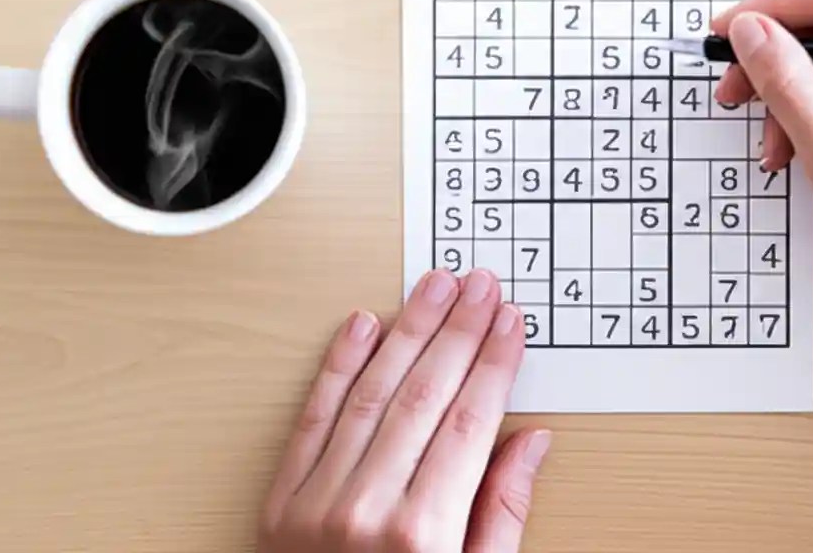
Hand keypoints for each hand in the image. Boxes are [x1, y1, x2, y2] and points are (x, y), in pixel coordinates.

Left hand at [258, 268, 549, 552]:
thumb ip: (502, 515)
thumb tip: (531, 443)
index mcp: (423, 534)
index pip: (472, 419)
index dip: (494, 362)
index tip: (510, 322)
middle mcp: (366, 508)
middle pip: (425, 392)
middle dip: (457, 329)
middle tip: (479, 284)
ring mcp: (316, 502)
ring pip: (370, 391)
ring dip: (405, 330)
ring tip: (432, 287)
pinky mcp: (280, 502)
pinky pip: (312, 417)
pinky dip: (336, 366)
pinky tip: (360, 326)